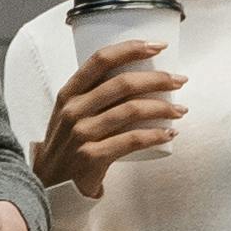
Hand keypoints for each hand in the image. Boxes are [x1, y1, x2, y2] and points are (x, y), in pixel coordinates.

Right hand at [32, 38, 181, 201]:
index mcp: (69, 93)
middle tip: (179, 81)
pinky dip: (155, 135)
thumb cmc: (68, 145)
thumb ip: (94, 95)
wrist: (50, 184)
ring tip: (180, 110)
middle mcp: (73, 109)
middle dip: (158, 78)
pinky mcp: (92, 156)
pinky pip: (132, 140)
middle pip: (123, 83)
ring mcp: (82, 133)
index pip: (101, 59)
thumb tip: (140, 76)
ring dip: (163, 108)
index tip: (157, 46)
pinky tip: (169, 133)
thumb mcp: (71, 113)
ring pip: (132, 110)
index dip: (131, 49)